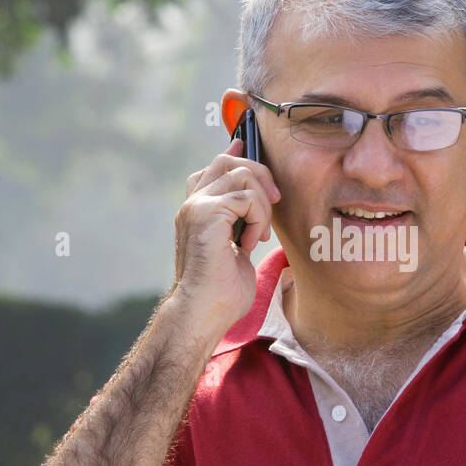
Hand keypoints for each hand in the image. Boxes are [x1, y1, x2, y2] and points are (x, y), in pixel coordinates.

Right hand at [170, 137, 280, 333]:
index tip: (251, 153)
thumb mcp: (237, 249)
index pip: (214, 168)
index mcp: (197, 210)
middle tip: (273, 204)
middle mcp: (192, 203)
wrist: (203, 312)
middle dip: (261, 175)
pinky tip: (251, 242)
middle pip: (228, 161)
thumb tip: (264, 204)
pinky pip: (247, 197)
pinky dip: (258, 218)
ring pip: (242, 174)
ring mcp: (196, 206)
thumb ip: (243, 223)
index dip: (236, 156)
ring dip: (261, 204)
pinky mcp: (206, 213)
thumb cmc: (221, 292)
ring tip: (258, 235)